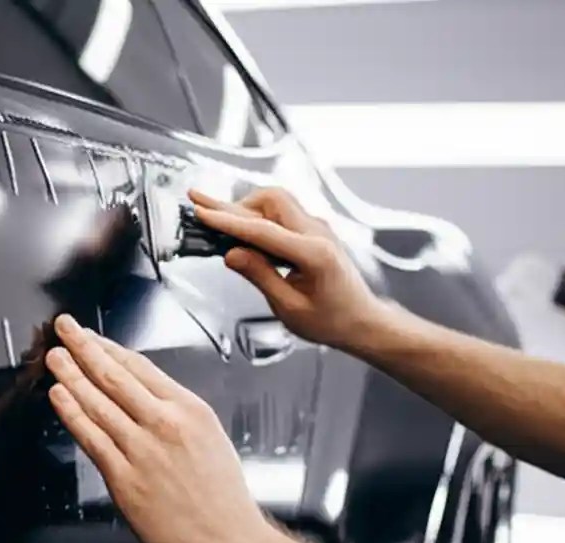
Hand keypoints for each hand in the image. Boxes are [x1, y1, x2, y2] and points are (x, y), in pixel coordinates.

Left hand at [43, 314, 274, 542]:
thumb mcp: (211, 441)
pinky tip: (57, 396)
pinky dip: (71, 413)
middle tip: (64, 327)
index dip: (109, 348)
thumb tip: (144, 401)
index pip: (141, 367)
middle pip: (114, 375)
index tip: (92, 337)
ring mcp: (142, 450)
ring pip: (98, 402)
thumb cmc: (224, 503)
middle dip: (84, 347)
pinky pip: (91, 437)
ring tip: (54, 356)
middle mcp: (165, 423)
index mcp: (190, 410)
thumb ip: (177, 418)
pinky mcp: (124, 479)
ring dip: (70, 375)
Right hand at [189, 188, 386, 349]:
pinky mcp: (314, 231)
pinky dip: (258, 218)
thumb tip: (231, 254)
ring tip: (220, 225)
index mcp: (313, 253)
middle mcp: (317, 233)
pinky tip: (242, 232)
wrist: (363, 320)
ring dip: (247, 209)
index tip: (201, 212)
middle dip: (235, 204)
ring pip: (276, 202)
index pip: (262, 230)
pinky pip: (282, 214)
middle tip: (203, 208)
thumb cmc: (332, 320)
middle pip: (271, 199)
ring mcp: (318, 228)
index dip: (227, 221)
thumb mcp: (290, 307)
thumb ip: (260, 276)